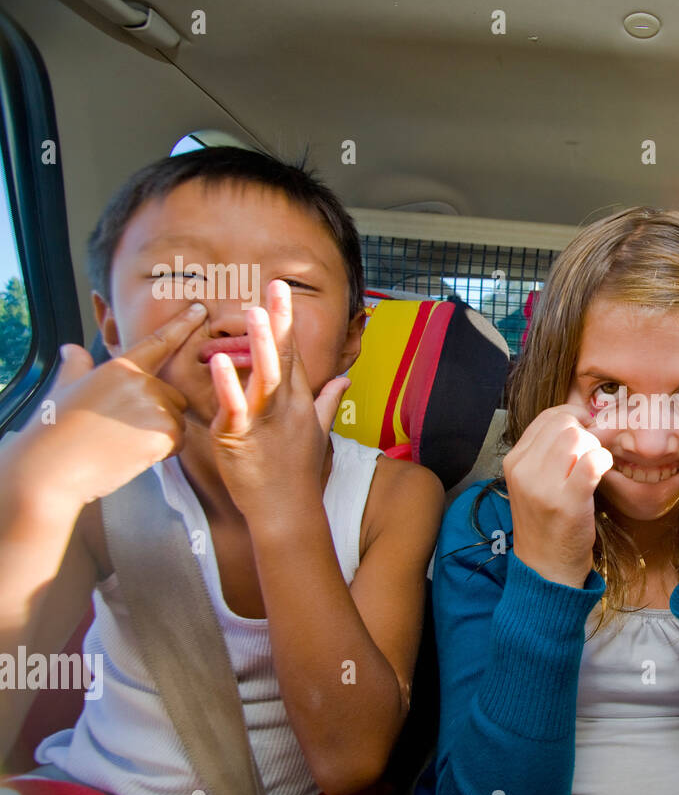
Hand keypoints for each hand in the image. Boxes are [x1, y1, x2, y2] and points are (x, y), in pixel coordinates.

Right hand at [10, 303, 206, 506]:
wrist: (52, 468)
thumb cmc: (55, 429)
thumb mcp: (64, 389)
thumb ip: (76, 366)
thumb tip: (72, 349)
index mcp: (120, 367)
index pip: (159, 341)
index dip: (182, 324)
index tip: (201, 308)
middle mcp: (142, 382)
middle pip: (172, 395)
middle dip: (158, 411)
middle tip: (123, 428)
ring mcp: (156, 407)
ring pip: (176, 419)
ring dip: (160, 432)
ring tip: (125, 441)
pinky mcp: (165, 433)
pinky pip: (178, 441)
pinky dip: (162, 449)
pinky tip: (134, 453)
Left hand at [209, 281, 349, 518]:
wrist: (287, 510)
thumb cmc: (298, 472)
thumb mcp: (318, 431)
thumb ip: (328, 401)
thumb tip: (343, 379)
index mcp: (298, 400)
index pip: (294, 352)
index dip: (287, 319)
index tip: (279, 288)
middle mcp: (285, 405)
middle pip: (284, 355)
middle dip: (280, 318)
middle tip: (274, 284)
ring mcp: (264, 419)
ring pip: (265, 374)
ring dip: (261, 342)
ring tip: (253, 311)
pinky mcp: (239, 436)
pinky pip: (234, 405)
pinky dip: (227, 382)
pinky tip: (219, 359)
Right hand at [503, 404, 612, 586]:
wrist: (545, 568)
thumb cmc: (546, 523)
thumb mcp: (534, 482)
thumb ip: (550, 451)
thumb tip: (585, 420)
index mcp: (514, 461)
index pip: (547, 418)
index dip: (573, 418)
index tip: (586, 432)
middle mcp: (524, 470)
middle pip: (565, 425)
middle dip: (586, 434)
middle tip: (592, 455)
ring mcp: (544, 487)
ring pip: (579, 439)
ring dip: (595, 449)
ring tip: (594, 469)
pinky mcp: (568, 502)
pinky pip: (593, 461)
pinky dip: (604, 461)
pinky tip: (602, 472)